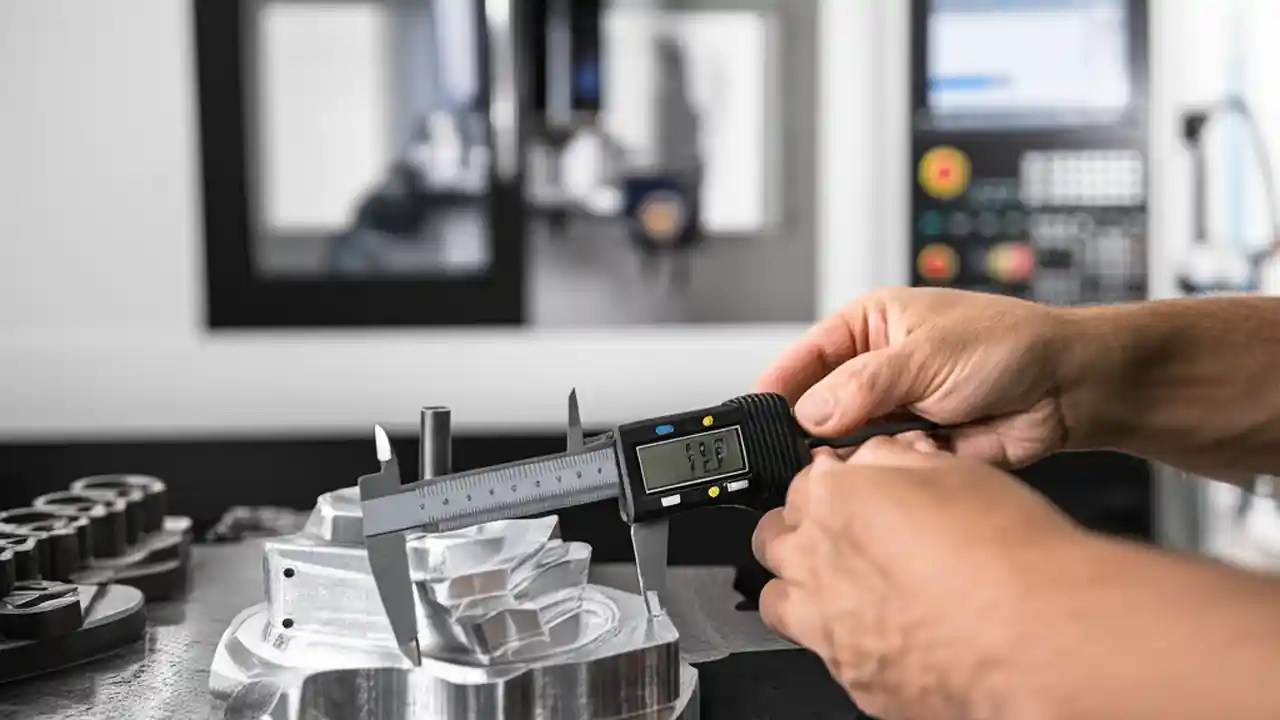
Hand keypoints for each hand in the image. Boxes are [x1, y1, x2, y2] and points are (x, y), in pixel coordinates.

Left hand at [751, 437, 1089, 718]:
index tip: (850, 492)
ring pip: (779, 599)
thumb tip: (875, 461)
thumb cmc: (1010, 554)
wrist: (1040, 639)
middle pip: (773, 538)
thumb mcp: (956, 471)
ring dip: (800, 586)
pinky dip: (842, 639)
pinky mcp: (851, 677)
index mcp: (835, 498)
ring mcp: (827, 624)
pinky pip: (824, 652)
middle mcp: (817, 560)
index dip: (831, 485)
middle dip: (799, 530)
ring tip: (843, 585)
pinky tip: (882, 632)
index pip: (802, 481)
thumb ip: (896, 462)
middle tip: (840, 533)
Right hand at [755, 287, 1071, 467]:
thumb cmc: (1012, 345)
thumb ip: (863, 386)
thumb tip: (810, 413)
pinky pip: (880, 469)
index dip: (779, 388)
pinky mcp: (914, 448)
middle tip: (800, 450)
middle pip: (818, 406)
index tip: (756, 419)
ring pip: (846, 443)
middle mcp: (874, 369)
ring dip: (851, 454)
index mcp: (867, 326)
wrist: (1070, 390)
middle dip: (812, 429)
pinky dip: (884, 472)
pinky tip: (899, 462)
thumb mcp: (926, 355)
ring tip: (860, 454)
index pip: (804, 358)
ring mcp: (893, 411)